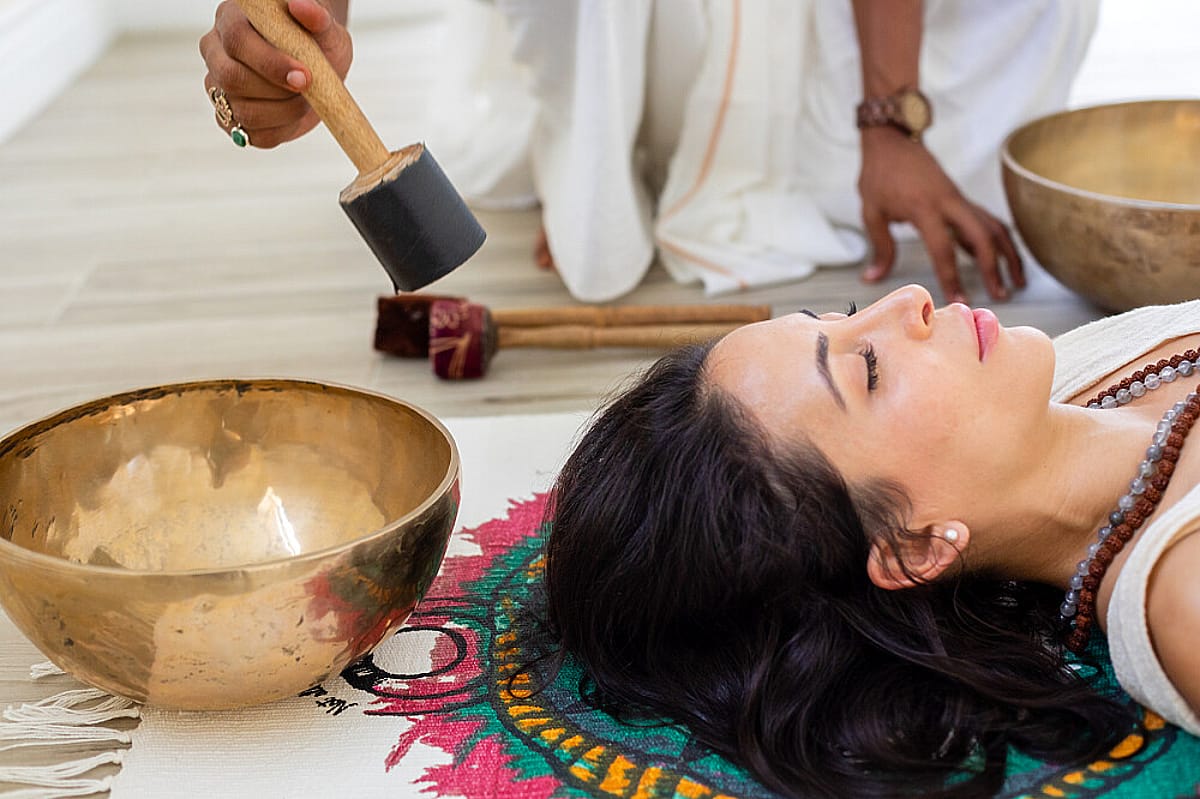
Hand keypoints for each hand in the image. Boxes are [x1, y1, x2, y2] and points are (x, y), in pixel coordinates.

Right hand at [199, 0, 352, 147]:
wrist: (318, 67)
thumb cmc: (316, 41)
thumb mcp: (325, 28)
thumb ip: (316, 16)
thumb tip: (302, 6)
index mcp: (231, 20)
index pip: (238, 40)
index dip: (270, 62)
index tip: (304, 76)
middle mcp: (216, 52)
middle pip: (231, 78)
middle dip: (276, 91)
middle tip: (309, 90)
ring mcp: (218, 87)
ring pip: (241, 110)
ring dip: (283, 113)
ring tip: (306, 101)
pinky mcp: (229, 118)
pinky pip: (251, 135)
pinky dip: (280, 131)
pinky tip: (294, 115)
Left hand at [857, 127, 1022, 303]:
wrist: (893, 140)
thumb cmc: (879, 175)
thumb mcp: (871, 211)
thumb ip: (879, 247)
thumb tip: (871, 279)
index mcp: (924, 207)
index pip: (943, 248)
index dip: (952, 277)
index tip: (960, 300)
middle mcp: (949, 202)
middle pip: (982, 236)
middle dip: (994, 267)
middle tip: (1000, 296)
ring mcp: (960, 199)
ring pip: (994, 227)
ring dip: (1009, 255)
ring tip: (1018, 283)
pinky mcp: (963, 199)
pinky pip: (988, 220)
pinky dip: (1001, 240)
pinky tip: (1006, 260)